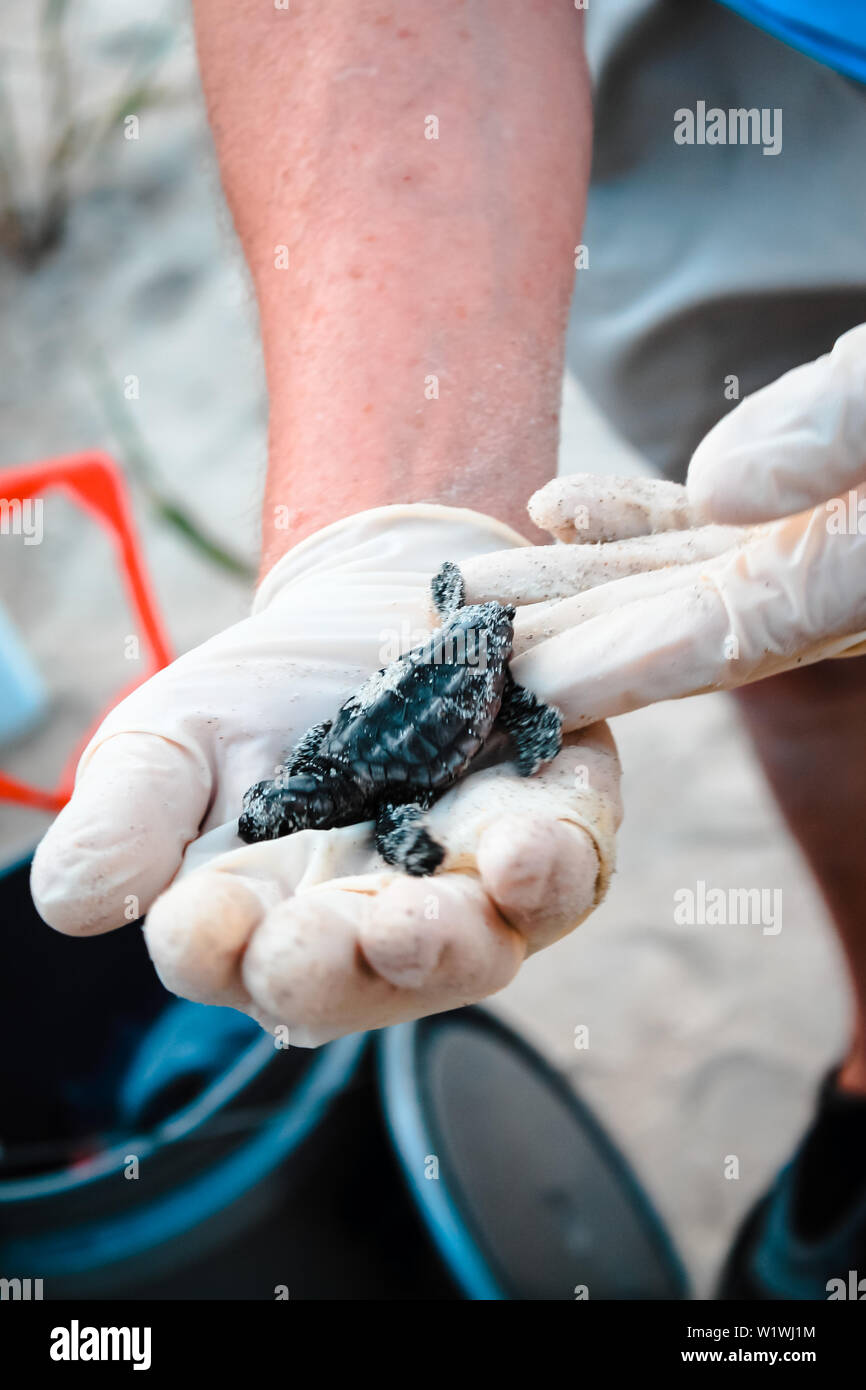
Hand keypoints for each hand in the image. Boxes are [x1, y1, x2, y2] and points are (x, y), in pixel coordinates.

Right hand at [32, 505, 619, 1045]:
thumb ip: (128, 815)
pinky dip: (548, 871)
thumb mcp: (174, 738)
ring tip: (416, 920)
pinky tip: (523, 846)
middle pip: (352, 981)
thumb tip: (76, 904)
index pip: (227, 959)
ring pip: (467, 949)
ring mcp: (467, 890)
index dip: (212, 947)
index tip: (198, 916)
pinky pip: (564, 875)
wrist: (376, 610)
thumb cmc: (263, 697)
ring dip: (444, 944)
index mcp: (260, 922)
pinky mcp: (551, 832)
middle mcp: (367, 929)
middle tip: (313, 940)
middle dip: (332, 968)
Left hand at [456, 325, 865, 727]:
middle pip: (672, 620)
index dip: (613, 669)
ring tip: (468, 587)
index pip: (719, 637)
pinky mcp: (801, 497)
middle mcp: (826, 571)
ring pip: (674, 573)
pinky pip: (700, 524)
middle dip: (557, 639)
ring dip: (569, 577)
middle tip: (452, 653)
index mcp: (860, 568)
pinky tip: (553, 509)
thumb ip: (844, 428)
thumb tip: (712, 486)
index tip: (519, 692)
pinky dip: (630, 519)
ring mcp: (810, 537)